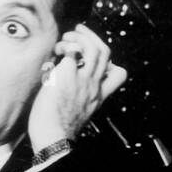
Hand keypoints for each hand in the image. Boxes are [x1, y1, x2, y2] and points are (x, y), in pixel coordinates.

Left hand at [27, 22, 126, 151]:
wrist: (53, 139)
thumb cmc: (57, 130)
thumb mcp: (75, 113)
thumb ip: (76, 96)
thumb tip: (59, 79)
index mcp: (98, 97)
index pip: (118, 74)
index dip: (110, 60)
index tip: (93, 58)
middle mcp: (93, 86)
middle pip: (105, 52)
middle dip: (92, 37)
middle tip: (78, 32)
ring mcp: (82, 80)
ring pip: (93, 47)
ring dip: (80, 37)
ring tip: (66, 39)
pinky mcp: (67, 75)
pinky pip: (71, 50)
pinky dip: (64, 46)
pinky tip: (55, 53)